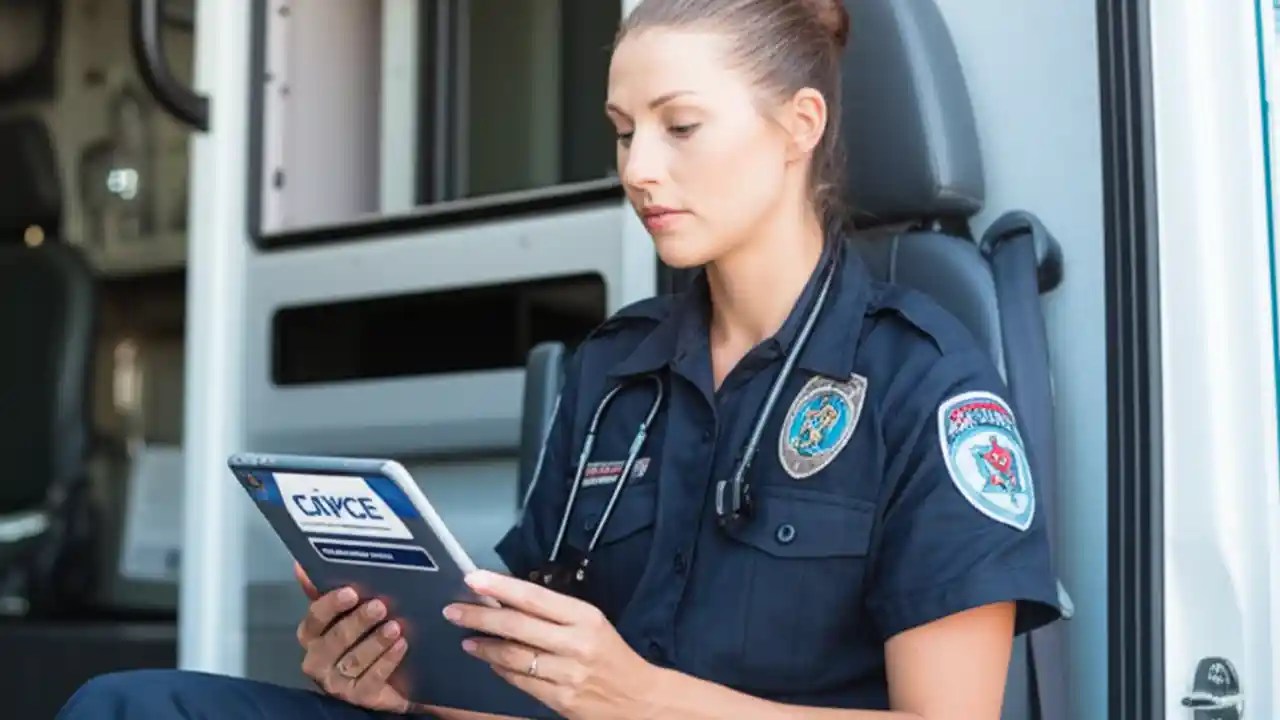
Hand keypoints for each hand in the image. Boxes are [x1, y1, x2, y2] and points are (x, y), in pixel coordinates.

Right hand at [294, 562, 420, 713]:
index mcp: (312, 635)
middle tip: (380, 606)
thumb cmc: (365, 636)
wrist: (394, 677)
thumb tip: (301, 566)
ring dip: (375, 641)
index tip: (352, 591)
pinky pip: (371, 679)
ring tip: (396, 626)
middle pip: (334, 640)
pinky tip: (401, 646)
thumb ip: (326, 590)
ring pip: (353, 660)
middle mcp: (317, 660)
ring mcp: (336, 682)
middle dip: (357, 621)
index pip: (314, 618)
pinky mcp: (358, 698)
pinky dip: (387, 661)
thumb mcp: (349, 612)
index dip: (331, 605)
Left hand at [443, 570, 659, 719]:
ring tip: (467, 638)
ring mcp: (567, 674)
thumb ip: (554, 614)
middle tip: (453, 610)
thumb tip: (507, 601)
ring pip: (514, 656)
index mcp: (585, 617)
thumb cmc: (611, 654)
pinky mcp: (560, 700)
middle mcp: (576, 644)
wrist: (638, 698)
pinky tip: (489, 660)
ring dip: (485, 646)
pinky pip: (521, 681)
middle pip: (518, 626)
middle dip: (480, 617)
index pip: (535, 597)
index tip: (472, 579)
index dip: (500, 588)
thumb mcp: (591, 623)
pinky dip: (501, 669)